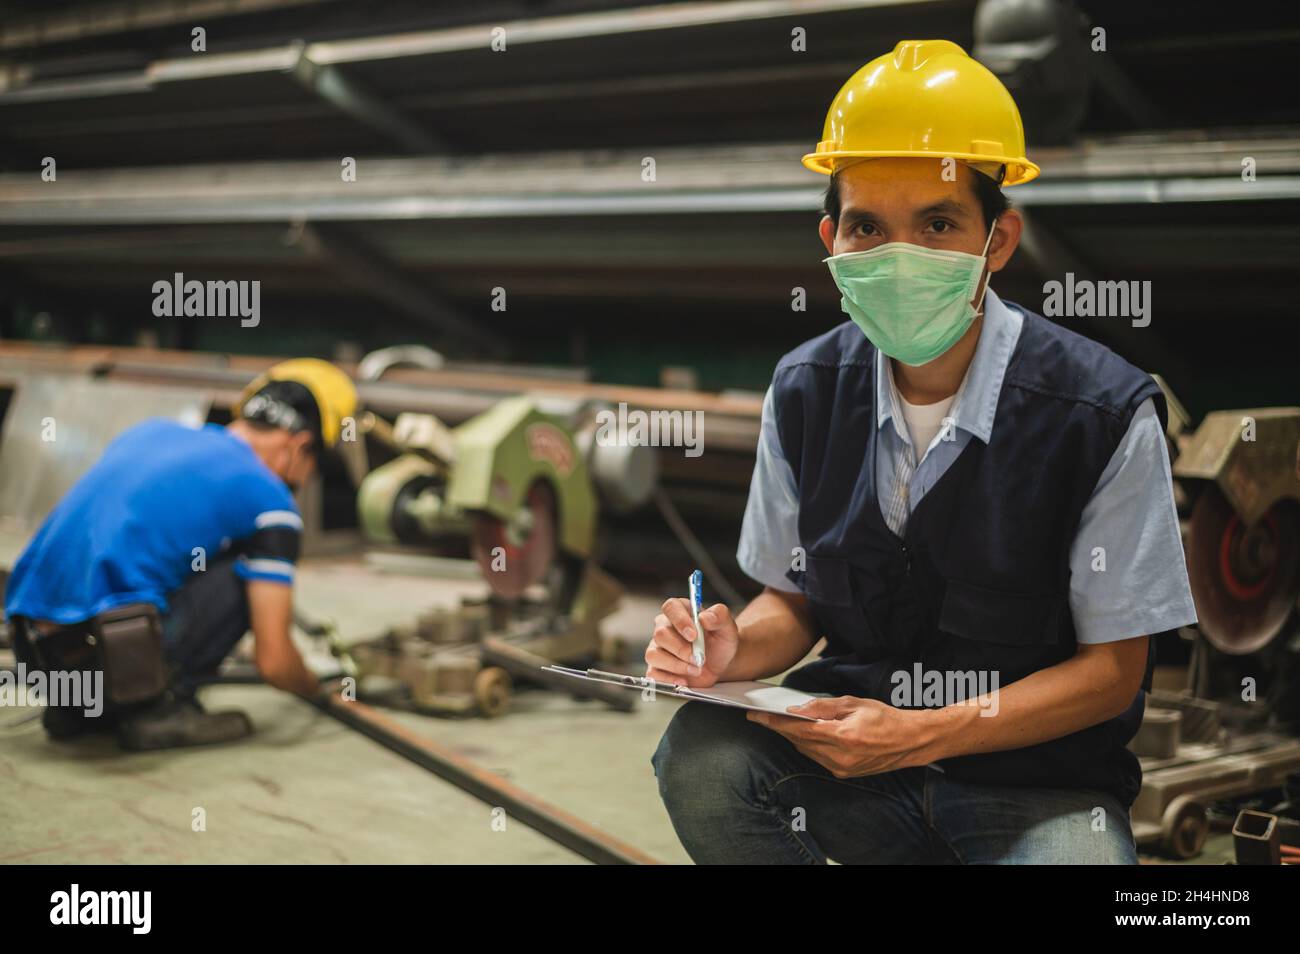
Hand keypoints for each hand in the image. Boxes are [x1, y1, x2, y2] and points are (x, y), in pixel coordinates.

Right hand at [645, 599, 739, 687]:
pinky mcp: (657, 667)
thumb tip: (705, 617)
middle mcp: (665, 627)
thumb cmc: (720, 642)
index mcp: (681, 611)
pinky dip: (669, 679)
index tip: (693, 635)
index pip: (670, 607)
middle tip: (699, 657)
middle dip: (682, 649)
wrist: (721, 664)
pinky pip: (652, 673)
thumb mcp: (727, 627)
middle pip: (660, 634)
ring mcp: (658, 648)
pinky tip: (684, 680)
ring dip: (676, 665)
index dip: (679, 620)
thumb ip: (720, 616)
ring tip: (696, 669)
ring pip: (653, 654)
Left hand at [746, 696, 932, 777]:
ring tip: (782, 722)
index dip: (775, 722)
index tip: (756, 716)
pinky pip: (817, 758)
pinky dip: (808, 745)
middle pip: (799, 741)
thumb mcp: (854, 703)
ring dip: (793, 737)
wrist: (910, 741)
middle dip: (781, 728)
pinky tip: (804, 734)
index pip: (799, 729)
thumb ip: (823, 706)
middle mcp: (840, 757)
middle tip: (764, 716)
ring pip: (806, 750)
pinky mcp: (844, 773)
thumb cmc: (885, 718)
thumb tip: (798, 710)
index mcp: (843, 737)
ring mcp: (841, 769)